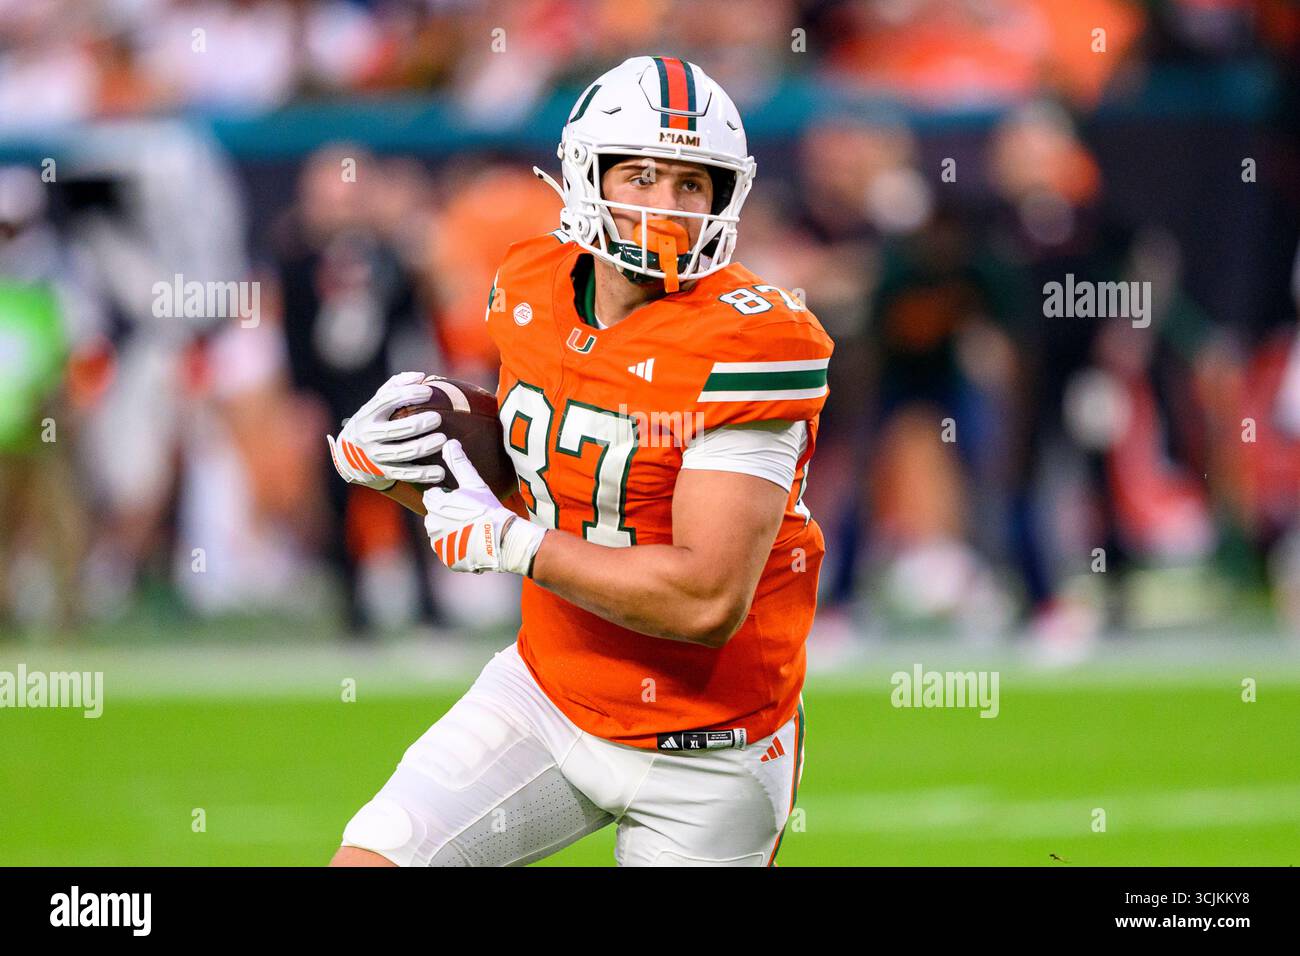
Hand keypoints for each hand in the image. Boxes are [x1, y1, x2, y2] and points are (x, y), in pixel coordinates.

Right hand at [327, 372, 446, 489]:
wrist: (348, 457)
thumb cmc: (372, 422)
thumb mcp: (375, 403)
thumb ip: (395, 386)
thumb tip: (420, 376)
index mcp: (368, 414)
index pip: (387, 400)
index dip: (408, 395)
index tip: (428, 392)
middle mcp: (369, 435)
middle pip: (395, 430)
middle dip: (418, 424)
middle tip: (438, 418)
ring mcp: (376, 455)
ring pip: (402, 453)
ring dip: (424, 447)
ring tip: (443, 440)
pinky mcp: (385, 472)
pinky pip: (406, 474)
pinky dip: (424, 475)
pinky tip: (441, 472)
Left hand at [423, 439, 545, 574]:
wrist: (503, 541)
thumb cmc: (489, 509)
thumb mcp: (475, 483)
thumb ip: (459, 463)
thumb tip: (448, 442)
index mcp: (435, 505)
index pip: (434, 496)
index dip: (449, 497)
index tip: (464, 500)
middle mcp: (431, 526)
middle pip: (436, 516)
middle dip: (448, 515)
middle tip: (471, 515)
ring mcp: (439, 545)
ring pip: (442, 534)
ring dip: (453, 532)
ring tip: (473, 529)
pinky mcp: (448, 560)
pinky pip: (450, 552)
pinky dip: (459, 548)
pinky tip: (473, 543)